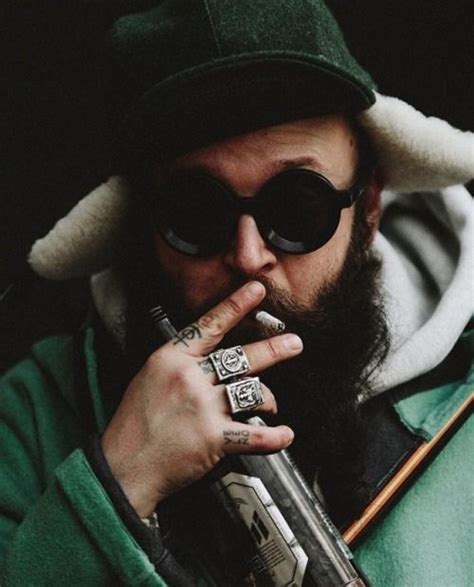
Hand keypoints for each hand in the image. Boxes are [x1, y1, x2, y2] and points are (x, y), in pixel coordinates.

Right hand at [101, 281, 302, 516]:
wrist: (123, 466)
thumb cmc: (133, 424)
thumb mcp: (149, 378)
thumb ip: (180, 363)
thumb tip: (212, 356)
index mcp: (171, 359)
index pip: (210, 325)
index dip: (236, 305)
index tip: (257, 291)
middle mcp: (189, 378)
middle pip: (241, 357)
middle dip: (274, 349)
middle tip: (293, 343)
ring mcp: (202, 407)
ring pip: (252, 391)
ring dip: (269, 399)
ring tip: (272, 405)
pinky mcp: (213, 438)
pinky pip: (254, 435)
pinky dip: (274, 437)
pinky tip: (285, 434)